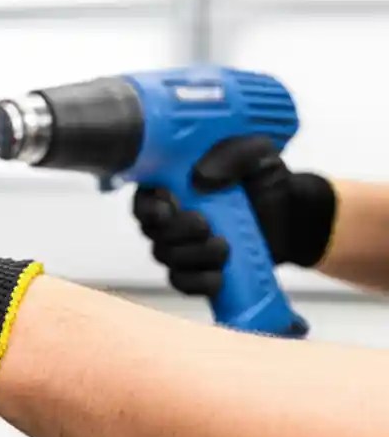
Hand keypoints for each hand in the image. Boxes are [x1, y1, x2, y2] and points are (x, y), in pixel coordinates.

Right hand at [133, 136, 335, 297]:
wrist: (294, 216)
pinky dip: (198, 282)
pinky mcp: (198, 269)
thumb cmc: (265, 180)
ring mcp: (182, 245)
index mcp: (172, 184)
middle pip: (151, 231)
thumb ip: (231, 155)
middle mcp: (170, 215)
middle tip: (205, 227)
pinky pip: (183, 282)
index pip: (143, 198)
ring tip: (225, 249)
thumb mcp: (255, 153)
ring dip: (193, 256)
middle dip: (175, 233)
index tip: (167, 210)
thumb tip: (201, 179)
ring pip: (166, 257)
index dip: (147, 208)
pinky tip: (219, 276)